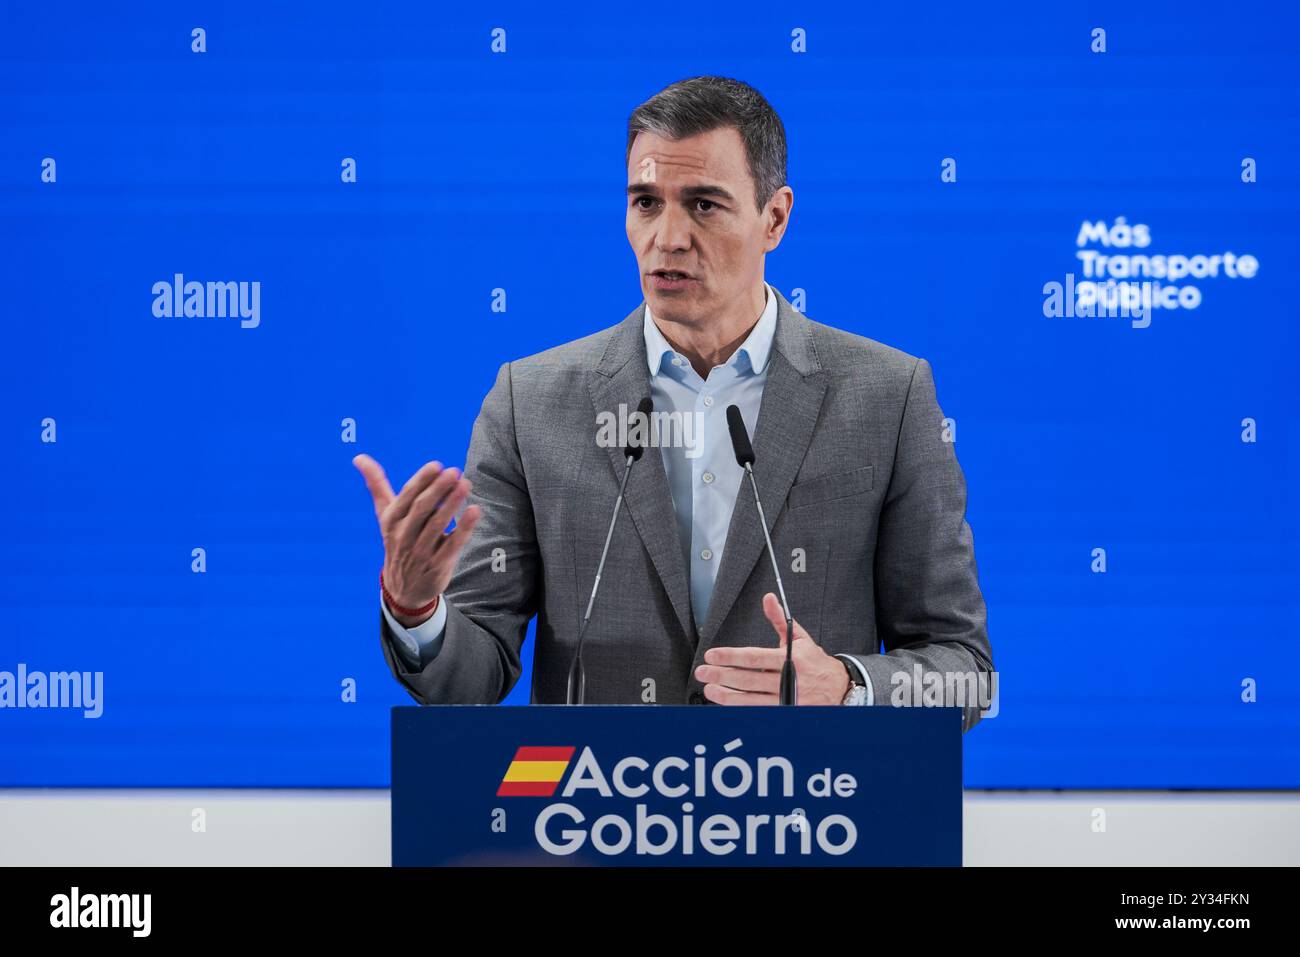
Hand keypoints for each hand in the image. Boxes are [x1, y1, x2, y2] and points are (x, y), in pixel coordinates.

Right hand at [353, 454, 482, 627]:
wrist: (402, 589)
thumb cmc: (397, 541)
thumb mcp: (385, 516)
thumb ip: (377, 485)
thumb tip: (358, 457)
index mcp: (391, 520)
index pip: (406, 497)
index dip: (421, 481)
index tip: (436, 465)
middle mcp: (403, 536)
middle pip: (422, 509)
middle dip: (438, 489)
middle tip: (454, 472)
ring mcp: (420, 552)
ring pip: (437, 525)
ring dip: (452, 504)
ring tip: (465, 485)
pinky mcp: (437, 565)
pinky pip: (452, 544)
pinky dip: (464, 528)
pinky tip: (475, 511)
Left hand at [693, 593, 850, 704]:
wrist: (840, 688)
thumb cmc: (816, 663)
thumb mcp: (800, 638)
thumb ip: (779, 619)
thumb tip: (768, 598)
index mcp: (789, 658)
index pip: (754, 658)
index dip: (730, 656)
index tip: (712, 655)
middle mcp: (787, 680)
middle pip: (748, 679)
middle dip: (722, 676)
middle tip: (703, 672)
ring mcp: (787, 699)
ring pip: (750, 700)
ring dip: (726, 695)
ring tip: (710, 689)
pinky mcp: (787, 713)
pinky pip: (759, 712)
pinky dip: (741, 708)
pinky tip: (727, 703)